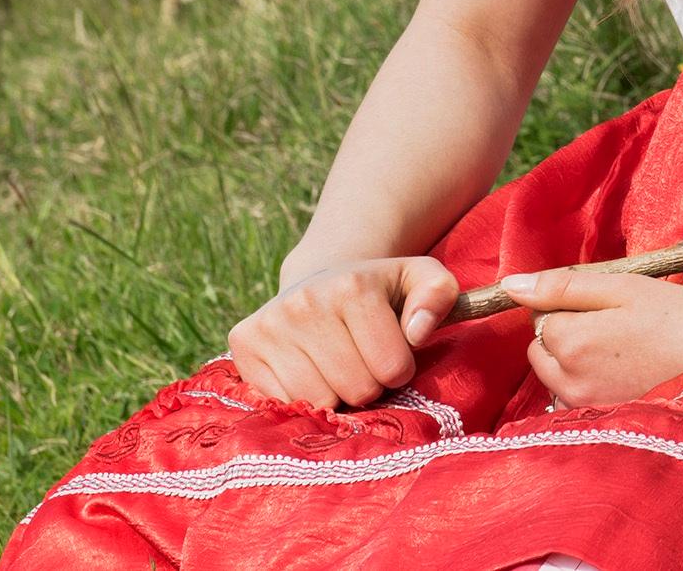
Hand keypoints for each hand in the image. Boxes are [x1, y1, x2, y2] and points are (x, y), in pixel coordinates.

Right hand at [226, 255, 458, 409]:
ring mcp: (270, 323)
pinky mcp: (244, 343)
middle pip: (356, 390)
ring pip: (318, 402)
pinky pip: (282, 404)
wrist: (321, 278)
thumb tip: (418, 331)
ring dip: (335, 396)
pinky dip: (301, 398)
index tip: (391, 352)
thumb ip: (438, 295)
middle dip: (368, 385)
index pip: (393, 368)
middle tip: (361, 361)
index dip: (399, 368)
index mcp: (353, 286)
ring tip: (335, 366)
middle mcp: (305, 301)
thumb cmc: (380, 291)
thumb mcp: (422, 279)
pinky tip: (306, 370)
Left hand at [503, 268, 682, 407]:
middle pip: (543, 349)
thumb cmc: (682, 317)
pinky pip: (578, 399)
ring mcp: (585, 408)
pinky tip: (631, 373)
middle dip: (568, 334)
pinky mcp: (604, 423)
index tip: (612, 304)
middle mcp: (567, 382)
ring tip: (629, 349)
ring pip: (559, 375)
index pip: (542, 317)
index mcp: (569, 341)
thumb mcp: (624, 286)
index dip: (574, 304)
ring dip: (579, 360)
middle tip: (621, 324)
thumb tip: (509, 284)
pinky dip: (594, 384)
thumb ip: (564, 285)